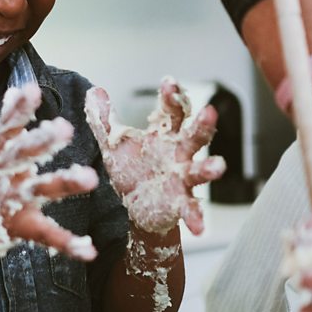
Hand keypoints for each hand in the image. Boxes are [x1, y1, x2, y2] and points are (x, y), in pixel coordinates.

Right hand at [0, 83, 99, 263]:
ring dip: (65, 183)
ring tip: (90, 179)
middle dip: (42, 141)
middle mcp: (3, 174)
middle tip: (65, 128)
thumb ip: (9, 121)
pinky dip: (68, 243)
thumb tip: (20, 89)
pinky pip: (47, 235)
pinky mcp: (21, 226)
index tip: (32, 89)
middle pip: (23, 155)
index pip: (7, 126)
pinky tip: (89, 251)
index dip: (18, 109)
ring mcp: (12, 201)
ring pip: (40, 190)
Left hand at [84, 77, 225, 234]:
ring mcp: (182, 178)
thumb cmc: (133, 169)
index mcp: (165, 135)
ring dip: (209, 169)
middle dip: (203, 125)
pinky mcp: (180, 203)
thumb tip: (93, 91)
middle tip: (210, 112)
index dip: (172, 96)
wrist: (136, 206)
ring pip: (199, 171)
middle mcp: (179, 154)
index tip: (169, 82)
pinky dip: (196, 218)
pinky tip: (199, 228)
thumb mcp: (114, 144)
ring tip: (218, 166)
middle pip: (194, 136)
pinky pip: (190, 209)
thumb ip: (104, 120)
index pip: (173, 111)